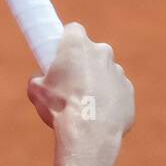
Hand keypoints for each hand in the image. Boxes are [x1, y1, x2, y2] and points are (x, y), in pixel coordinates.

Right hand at [27, 23, 134, 143]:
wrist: (89, 134)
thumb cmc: (61, 108)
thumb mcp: (36, 91)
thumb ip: (38, 79)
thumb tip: (38, 81)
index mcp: (78, 45)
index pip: (73, 30)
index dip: (66, 41)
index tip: (60, 54)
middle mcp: (102, 52)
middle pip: (92, 52)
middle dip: (83, 63)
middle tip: (71, 83)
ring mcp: (118, 72)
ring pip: (106, 72)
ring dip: (97, 83)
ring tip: (84, 105)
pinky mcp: (128, 92)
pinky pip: (117, 92)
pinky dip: (109, 100)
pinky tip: (97, 117)